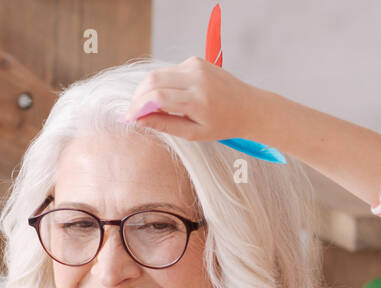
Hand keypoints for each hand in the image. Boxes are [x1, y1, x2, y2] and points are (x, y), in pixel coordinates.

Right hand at [126, 56, 262, 142]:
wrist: (249, 107)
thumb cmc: (223, 125)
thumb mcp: (194, 133)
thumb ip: (165, 124)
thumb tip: (139, 120)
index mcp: (198, 100)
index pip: (157, 96)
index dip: (139, 106)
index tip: (130, 118)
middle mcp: (196, 78)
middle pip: (152, 80)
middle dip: (138, 96)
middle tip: (135, 112)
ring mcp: (196, 66)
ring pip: (158, 73)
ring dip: (147, 89)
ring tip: (149, 107)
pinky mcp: (195, 60)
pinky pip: (169, 71)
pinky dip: (161, 83)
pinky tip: (167, 97)